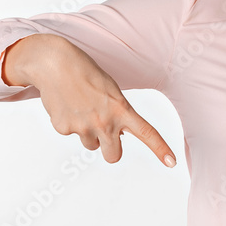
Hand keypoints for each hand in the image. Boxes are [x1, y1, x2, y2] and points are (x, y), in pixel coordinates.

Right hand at [3, 35, 175, 166]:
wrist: (54, 63)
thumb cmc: (86, 74)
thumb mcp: (111, 91)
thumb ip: (118, 114)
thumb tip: (116, 138)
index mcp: (121, 109)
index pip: (146, 133)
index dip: (160, 149)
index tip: (172, 163)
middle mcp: (104, 122)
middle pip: (113, 156)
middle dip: (110, 149)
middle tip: (104, 132)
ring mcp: (83, 127)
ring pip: (91, 145)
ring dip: (89, 133)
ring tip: (82, 108)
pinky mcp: (63, 129)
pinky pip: (72, 134)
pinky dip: (70, 123)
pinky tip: (67, 105)